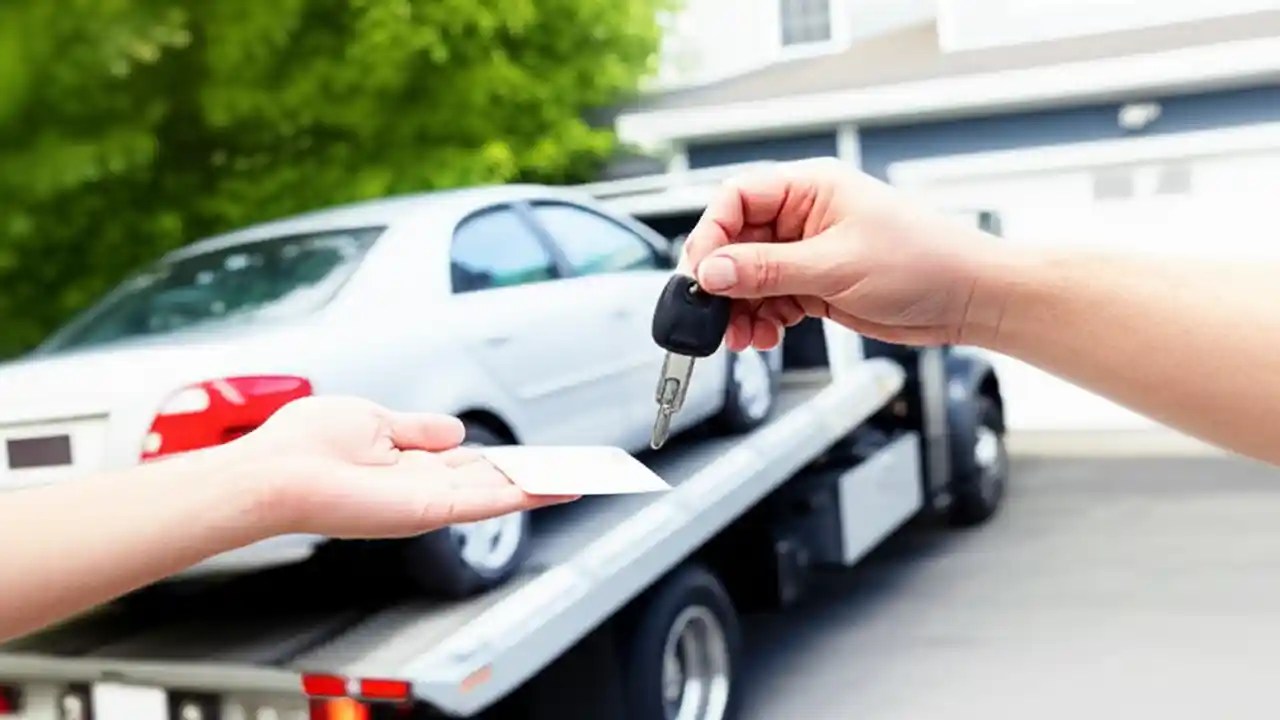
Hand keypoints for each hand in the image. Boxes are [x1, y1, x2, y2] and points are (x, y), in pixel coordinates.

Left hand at [223, 396, 577, 538]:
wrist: (273, 472)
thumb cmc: (305, 444)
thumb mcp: (374, 420)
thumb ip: (419, 428)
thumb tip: (456, 431)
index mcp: (413, 464)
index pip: (477, 462)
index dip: (516, 460)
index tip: (552, 456)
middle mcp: (426, 487)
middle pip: (499, 480)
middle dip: (545, 475)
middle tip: (590, 469)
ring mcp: (429, 501)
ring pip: (503, 493)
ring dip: (548, 485)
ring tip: (591, 477)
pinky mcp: (428, 510)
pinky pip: (489, 502)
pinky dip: (528, 495)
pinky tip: (560, 486)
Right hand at [678, 158, 1011, 349]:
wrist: (968, 298)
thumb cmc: (924, 261)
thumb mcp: (835, 266)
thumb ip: (767, 270)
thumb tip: (713, 272)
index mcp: (810, 188)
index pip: (737, 198)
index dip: (712, 233)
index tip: (701, 272)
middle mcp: (804, 216)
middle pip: (738, 241)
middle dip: (723, 281)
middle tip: (713, 312)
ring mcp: (809, 252)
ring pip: (750, 277)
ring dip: (740, 307)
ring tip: (742, 336)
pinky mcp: (817, 284)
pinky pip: (771, 299)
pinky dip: (762, 319)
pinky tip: (765, 336)